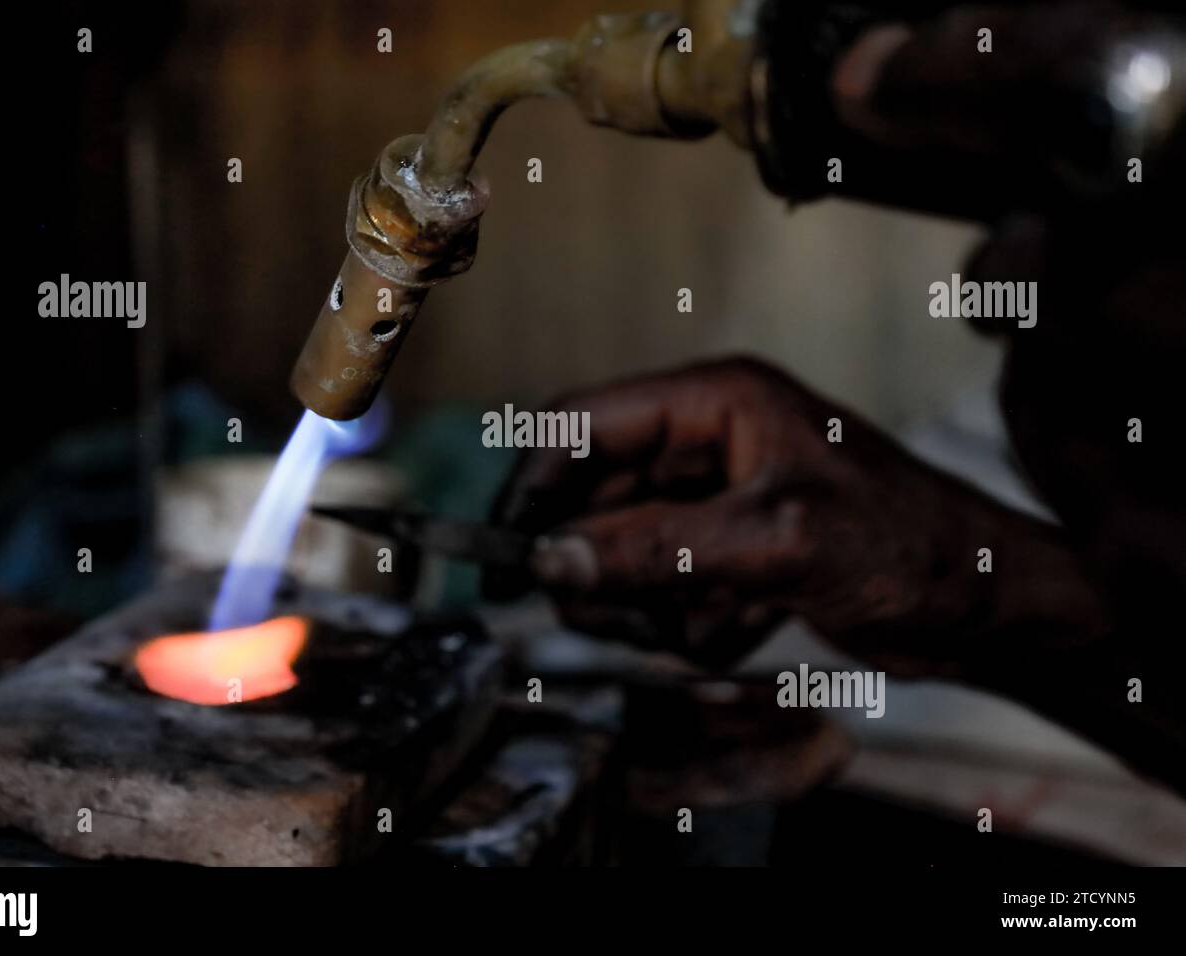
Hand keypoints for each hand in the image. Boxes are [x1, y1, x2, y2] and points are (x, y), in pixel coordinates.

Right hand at [489, 358, 1104, 673]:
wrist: (992, 606)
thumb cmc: (909, 547)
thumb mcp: (774, 544)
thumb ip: (655, 550)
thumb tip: (551, 560)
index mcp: (714, 402)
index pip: (583, 424)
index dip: (534, 484)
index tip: (507, 552)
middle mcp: (708, 441)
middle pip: (596, 497)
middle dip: (597, 563)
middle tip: (612, 617)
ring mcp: (720, 500)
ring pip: (626, 551)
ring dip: (646, 602)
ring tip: (696, 626)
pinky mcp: (734, 551)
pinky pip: (667, 588)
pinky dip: (689, 621)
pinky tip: (742, 628)